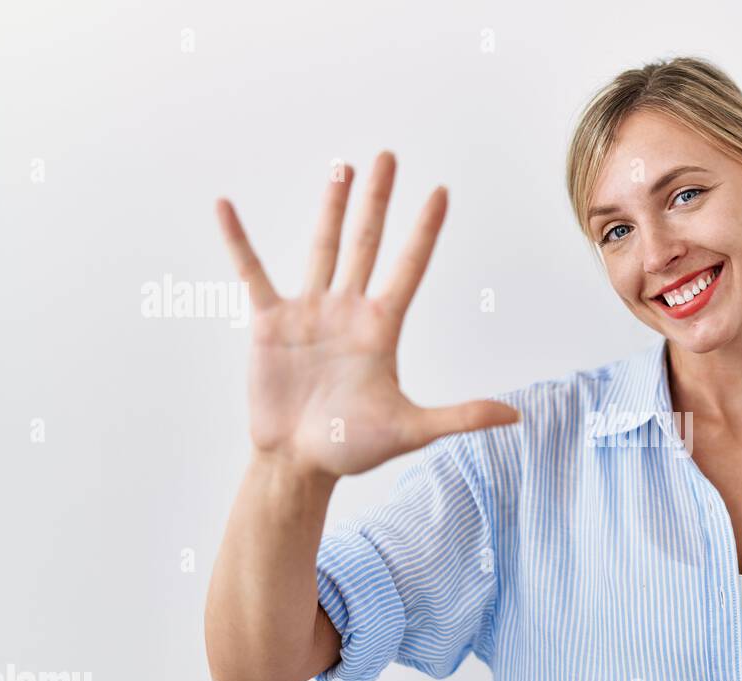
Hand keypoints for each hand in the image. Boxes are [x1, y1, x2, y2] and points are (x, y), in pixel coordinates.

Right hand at [215, 152, 519, 477]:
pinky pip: (252, 272)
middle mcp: (349, 310)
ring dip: (330, 206)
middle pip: (366, 243)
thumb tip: (515, 414)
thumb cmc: (354, 448)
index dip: (425, 231)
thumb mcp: (412, 430)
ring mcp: (309, 312)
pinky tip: (226, 205)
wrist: (299, 463)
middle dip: (377, 200)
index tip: (440, 191)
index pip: (409, 267)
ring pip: (323, 247)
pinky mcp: (270, 322)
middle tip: (388, 156)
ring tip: (341, 166)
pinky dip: (238, 240)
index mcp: (382, 328)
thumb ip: (461, 417)